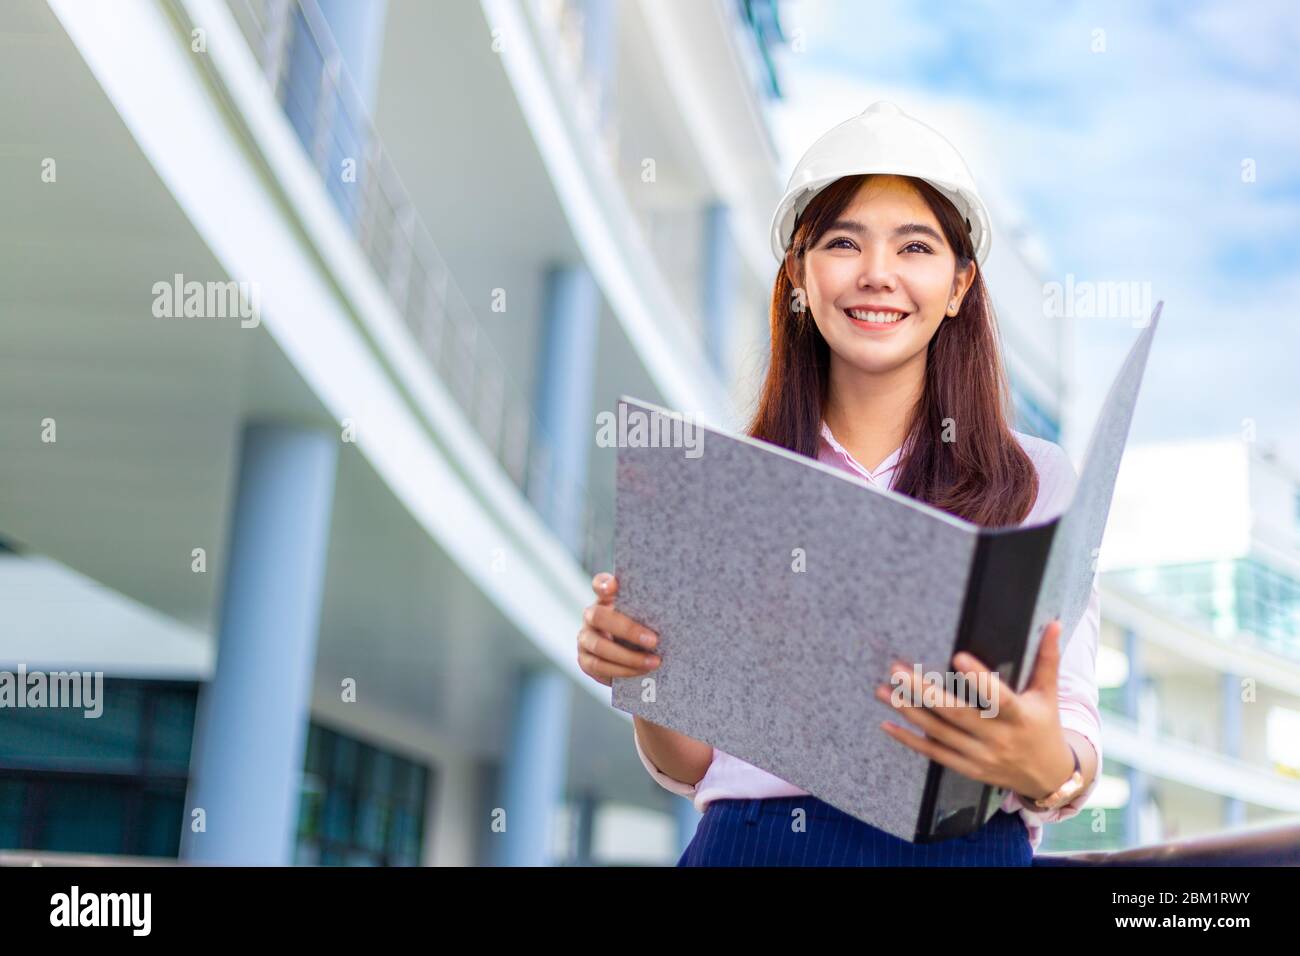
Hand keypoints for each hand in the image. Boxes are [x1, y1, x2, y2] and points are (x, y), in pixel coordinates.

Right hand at [576, 572, 661, 686]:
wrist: (628, 656)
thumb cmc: (639, 630)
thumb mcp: (643, 617)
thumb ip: (647, 608)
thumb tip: (669, 607)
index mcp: (604, 599)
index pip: (600, 584)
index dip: (604, 584)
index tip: (613, 587)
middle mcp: (590, 616)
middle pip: (599, 617)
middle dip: (628, 630)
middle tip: (654, 641)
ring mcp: (584, 639)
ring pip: (600, 647)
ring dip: (628, 658)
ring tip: (653, 662)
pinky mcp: (584, 660)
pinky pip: (600, 668)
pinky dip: (622, 671)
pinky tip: (640, 672)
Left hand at [874, 620, 1076, 799]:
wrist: (1048, 778)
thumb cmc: (1045, 726)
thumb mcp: (1049, 694)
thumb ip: (1047, 659)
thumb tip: (1054, 624)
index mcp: (1020, 716)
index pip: (999, 698)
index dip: (979, 679)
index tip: (957, 655)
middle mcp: (998, 738)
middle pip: (956, 714)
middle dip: (923, 692)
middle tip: (897, 671)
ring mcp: (981, 756)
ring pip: (939, 733)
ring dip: (908, 712)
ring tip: (884, 690)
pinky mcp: (967, 768)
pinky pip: (934, 753)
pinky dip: (909, 740)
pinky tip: (887, 724)